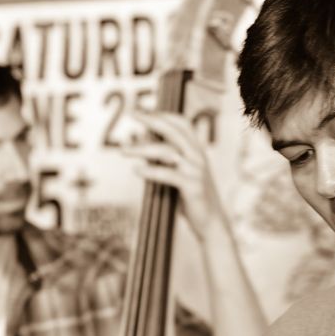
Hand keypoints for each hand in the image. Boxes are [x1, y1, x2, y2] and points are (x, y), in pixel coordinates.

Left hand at [119, 110, 228, 240]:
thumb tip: (140, 148)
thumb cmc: (192, 199)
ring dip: (141, 149)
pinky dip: (149, 171)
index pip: (182, 123)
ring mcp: (196, 170)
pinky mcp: (192, 186)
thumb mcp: (180, 175)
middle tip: (131, 113)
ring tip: (123, 151)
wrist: (211, 223)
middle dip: (151, 120)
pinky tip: (136, 170)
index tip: (143, 112)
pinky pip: (167, 174)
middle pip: (173, 130)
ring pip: (165, 152)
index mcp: (198, 150)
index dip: (163, 115)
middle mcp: (199, 156)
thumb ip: (165, 161)